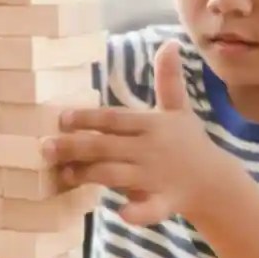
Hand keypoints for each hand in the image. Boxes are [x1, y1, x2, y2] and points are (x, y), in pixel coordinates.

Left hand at [41, 41, 235, 225]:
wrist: (213, 181)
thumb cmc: (187, 141)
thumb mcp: (179, 108)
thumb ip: (168, 79)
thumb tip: (168, 43)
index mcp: (152, 125)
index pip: (115, 119)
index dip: (89, 118)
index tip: (62, 118)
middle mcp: (151, 150)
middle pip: (107, 147)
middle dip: (76, 147)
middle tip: (45, 147)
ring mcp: (157, 177)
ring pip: (117, 176)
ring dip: (89, 175)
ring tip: (63, 173)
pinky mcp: (165, 202)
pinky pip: (151, 209)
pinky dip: (138, 213)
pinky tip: (122, 213)